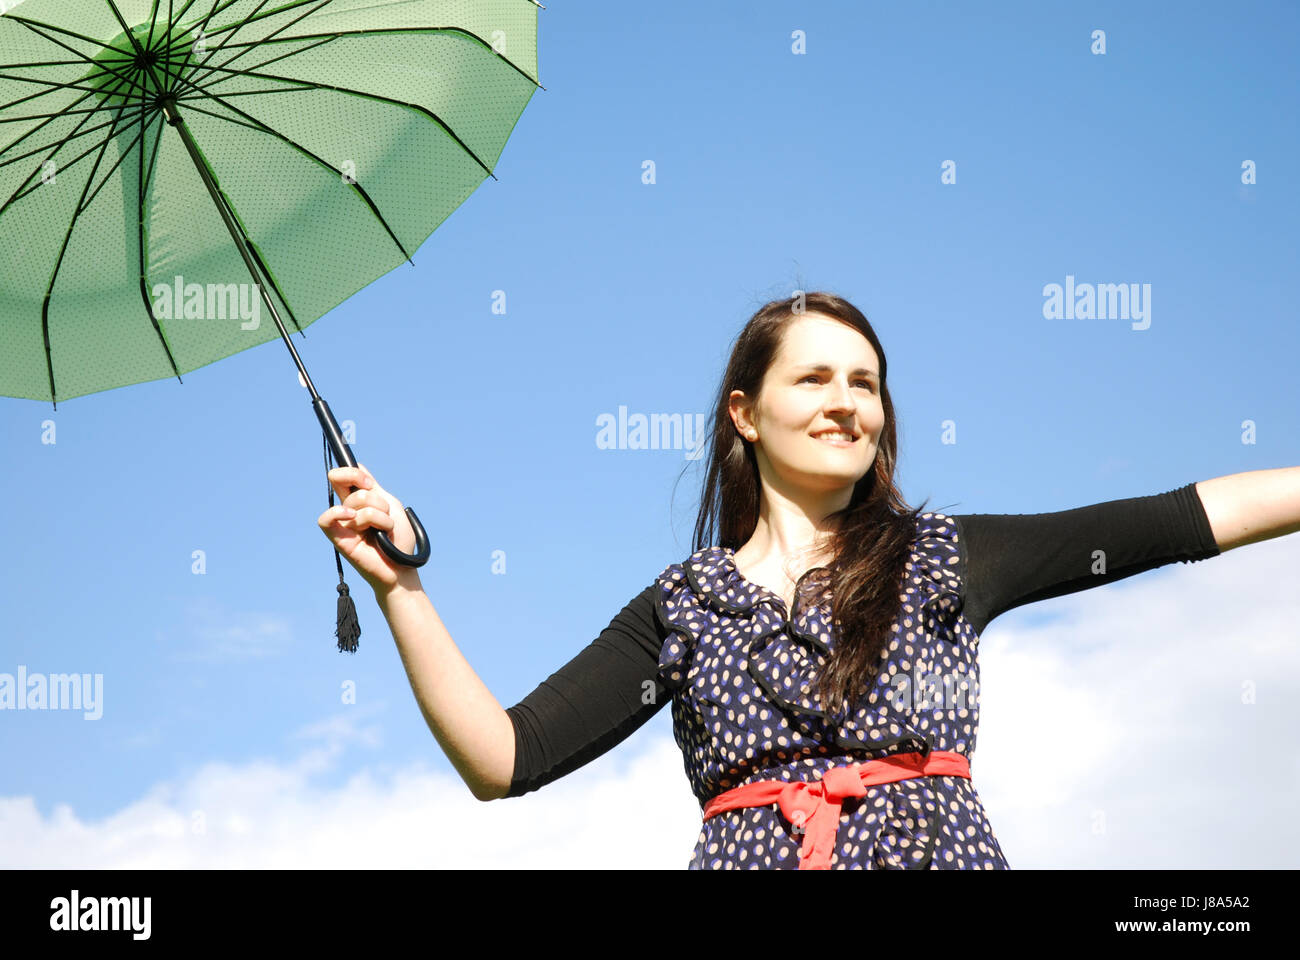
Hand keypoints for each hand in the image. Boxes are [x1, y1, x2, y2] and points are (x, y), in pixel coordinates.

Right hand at [317, 463, 422, 593]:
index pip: (343, 477)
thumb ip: (373, 487)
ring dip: (380, 515)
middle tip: (384, 509)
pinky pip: (326, 520)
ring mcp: (343, 524)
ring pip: (355, 503)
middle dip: (372, 495)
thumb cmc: (399, 539)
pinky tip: (354, 518)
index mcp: (359, 501)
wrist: (404, 566)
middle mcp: (348, 511)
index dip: (353, 473)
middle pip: (345, 483)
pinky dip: (339, 513)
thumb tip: (357, 466)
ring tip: (386, 530)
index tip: (369, 483)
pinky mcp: (339, 539)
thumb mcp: (390, 505)